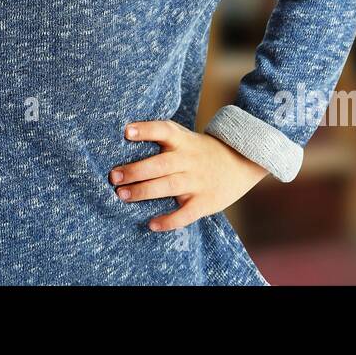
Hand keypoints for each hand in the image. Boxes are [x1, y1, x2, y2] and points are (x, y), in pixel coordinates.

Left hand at [111, 118, 267, 230]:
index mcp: (183, 141)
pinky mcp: (205, 202)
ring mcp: (197, 181)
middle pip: (160, 164)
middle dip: (135, 170)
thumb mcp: (185, 138)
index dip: (145, 130)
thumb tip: (122, 139)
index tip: (126, 131)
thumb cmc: (200, 151)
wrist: (241, 162)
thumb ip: (161, 138)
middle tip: (114, 177)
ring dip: (144, 192)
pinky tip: (151, 224)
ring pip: (168, 187)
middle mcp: (189, 160)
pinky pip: (186, 214)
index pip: (164, 131)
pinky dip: (169, 220)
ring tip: (122, 195)